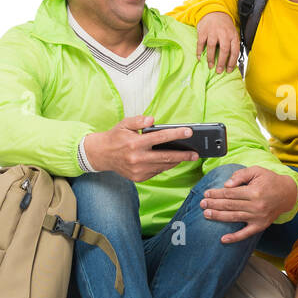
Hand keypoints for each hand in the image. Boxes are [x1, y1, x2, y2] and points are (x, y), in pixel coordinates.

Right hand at [83, 116, 197, 180]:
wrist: (101, 155)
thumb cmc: (115, 137)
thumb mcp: (124, 124)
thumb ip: (139, 120)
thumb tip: (152, 119)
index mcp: (134, 143)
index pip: (160, 138)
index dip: (176, 134)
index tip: (189, 132)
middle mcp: (137, 158)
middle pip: (166, 156)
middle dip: (183, 155)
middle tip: (195, 154)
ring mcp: (138, 170)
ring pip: (163, 166)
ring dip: (176, 161)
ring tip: (188, 156)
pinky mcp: (138, 177)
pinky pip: (157, 171)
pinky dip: (165, 166)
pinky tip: (173, 161)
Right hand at [196, 11, 240, 73]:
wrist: (214, 11)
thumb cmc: (224, 25)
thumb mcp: (233, 33)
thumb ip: (232, 44)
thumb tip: (232, 61)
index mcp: (233, 35)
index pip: (234, 50)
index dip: (232, 62)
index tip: (229, 70)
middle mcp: (223, 33)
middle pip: (224, 50)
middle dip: (221, 62)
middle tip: (219, 71)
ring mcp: (213, 32)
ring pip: (212, 47)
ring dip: (210, 58)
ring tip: (210, 66)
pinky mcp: (203, 31)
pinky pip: (201, 43)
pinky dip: (199, 51)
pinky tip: (199, 57)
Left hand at [199, 166, 297, 243]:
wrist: (287, 194)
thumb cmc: (269, 180)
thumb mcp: (257, 171)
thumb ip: (241, 175)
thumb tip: (226, 185)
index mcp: (254, 192)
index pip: (230, 193)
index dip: (216, 193)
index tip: (206, 193)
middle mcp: (256, 206)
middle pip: (229, 205)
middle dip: (214, 204)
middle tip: (202, 204)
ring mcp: (258, 217)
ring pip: (234, 218)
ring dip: (218, 216)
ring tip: (206, 214)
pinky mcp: (260, 226)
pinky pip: (246, 234)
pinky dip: (234, 237)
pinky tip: (223, 239)